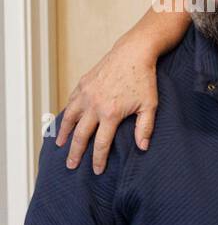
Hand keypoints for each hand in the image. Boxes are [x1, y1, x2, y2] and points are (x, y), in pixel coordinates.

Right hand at [56, 35, 160, 173]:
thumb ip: (145, 128)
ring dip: (63, 134)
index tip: (96, 170)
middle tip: (71, 165)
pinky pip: (70, 103)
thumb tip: (142, 148)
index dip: (98, 159)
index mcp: (110, 114)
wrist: (133, 53)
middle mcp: (93, 105)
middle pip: (80, 135)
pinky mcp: (82, 84)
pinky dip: (66, 114)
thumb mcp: (150, 106)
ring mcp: (85, 94)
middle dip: (75, 153)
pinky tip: (65, 121)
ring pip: (69, 118)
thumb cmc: (144, 80)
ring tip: (60, 145)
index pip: (101, 144)